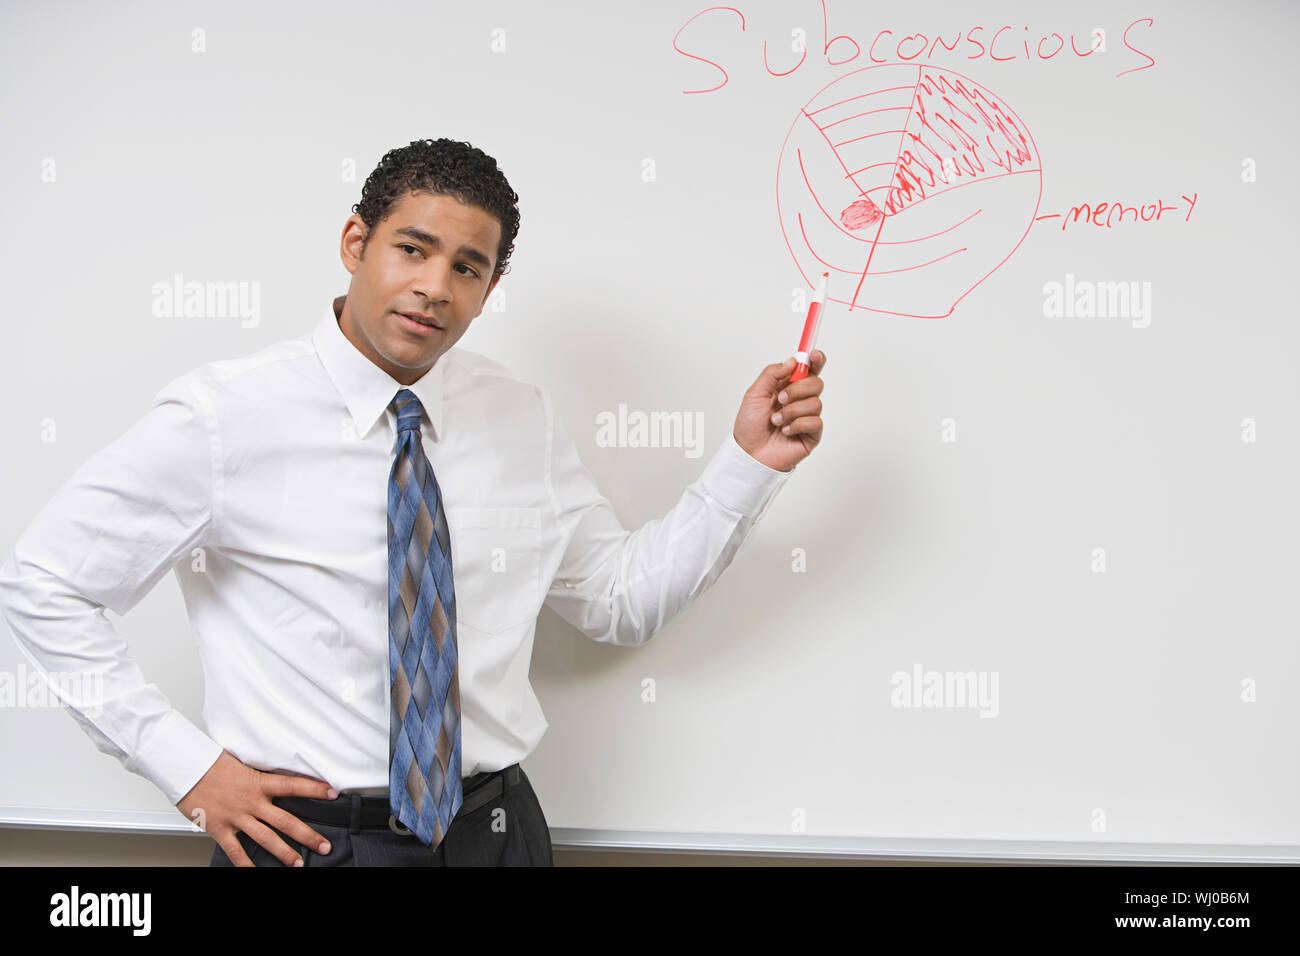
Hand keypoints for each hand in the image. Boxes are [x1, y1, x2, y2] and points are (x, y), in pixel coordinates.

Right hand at [177, 749, 337, 866]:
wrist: (185, 768)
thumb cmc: (211, 763)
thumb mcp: (242, 762)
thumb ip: (259, 773)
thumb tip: (274, 770)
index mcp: (258, 782)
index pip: (293, 785)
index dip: (314, 789)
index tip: (333, 794)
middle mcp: (251, 802)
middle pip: (285, 821)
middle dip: (307, 835)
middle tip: (323, 845)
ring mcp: (236, 817)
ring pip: (266, 838)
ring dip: (284, 853)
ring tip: (298, 863)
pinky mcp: (219, 829)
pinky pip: (236, 851)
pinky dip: (246, 864)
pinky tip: (256, 872)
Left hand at [732, 349, 825, 471]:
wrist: (749, 453)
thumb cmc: (750, 425)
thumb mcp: (754, 394)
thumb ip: (772, 374)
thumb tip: (792, 361)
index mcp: (788, 386)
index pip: (809, 369)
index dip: (816, 360)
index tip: (814, 355)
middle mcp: (800, 399)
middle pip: (816, 382)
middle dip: (798, 389)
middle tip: (781, 399)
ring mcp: (807, 416)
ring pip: (815, 402)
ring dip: (792, 411)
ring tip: (776, 421)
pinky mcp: (812, 434)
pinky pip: (815, 421)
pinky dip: (797, 424)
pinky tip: (786, 431)